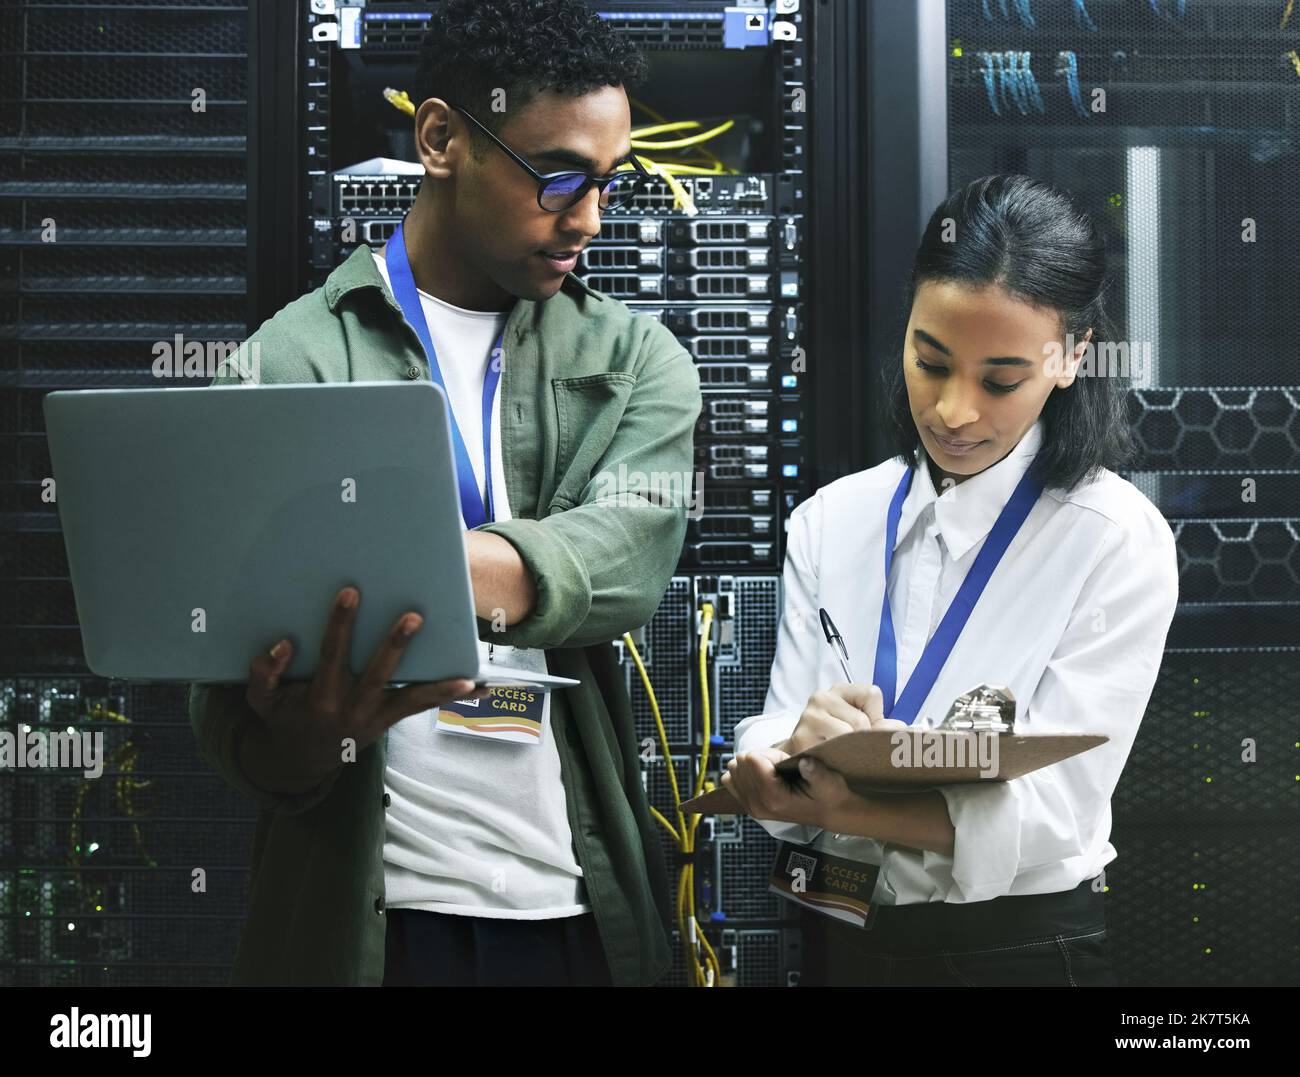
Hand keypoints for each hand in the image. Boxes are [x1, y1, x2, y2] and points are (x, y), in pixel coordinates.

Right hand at [244, 586, 489, 786]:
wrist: (300, 761)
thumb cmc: (284, 718)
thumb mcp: (261, 702)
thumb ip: (265, 673)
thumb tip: (283, 645)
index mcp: (321, 698)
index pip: (332, 654)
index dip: (340, 624)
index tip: (351, 593)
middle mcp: (352, 709)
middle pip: (378, 673)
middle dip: (395, 645)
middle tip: (414, 616)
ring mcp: (375, 718)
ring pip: (411, 699)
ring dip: (440, 687)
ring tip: (469, 677)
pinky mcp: (389, 721)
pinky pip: (422, 708)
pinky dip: (451, 698)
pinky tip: (485, 689)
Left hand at [722, 747, 849, 828]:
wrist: (830, 812)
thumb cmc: (829, 795)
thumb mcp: (829, 782)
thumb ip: (816, 772)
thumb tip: (804, 762)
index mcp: (774, 798)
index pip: (752, 759)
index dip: (771, 754)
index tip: (787, 763)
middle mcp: (758, 805)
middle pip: (740, 763)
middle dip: (760, 757)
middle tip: (781, 767)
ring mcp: (751, 807)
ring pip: (733, 770)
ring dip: (751, 764)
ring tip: (773, 771)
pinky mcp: (749, 806)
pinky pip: (730, 781)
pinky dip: (743, 772)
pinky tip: (761, 775)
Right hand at [774, 682, 904, 754]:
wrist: (802, 760)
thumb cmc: (835, 741)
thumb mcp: (860, 727)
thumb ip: (882, 726)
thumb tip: (909, 731)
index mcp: (839, 691)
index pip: (872, 694)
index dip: (875, 716)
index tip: (866, 729)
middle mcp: (822, 697)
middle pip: (861, 720)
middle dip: (864, 739)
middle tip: (854, 749)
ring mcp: (810, 716)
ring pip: (848, 734)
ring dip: (851, 750)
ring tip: (842, 754)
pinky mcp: (801, 737)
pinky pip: (833, 748)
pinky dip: (839, 758)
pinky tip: (833, 759)